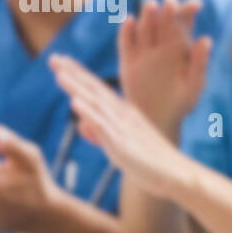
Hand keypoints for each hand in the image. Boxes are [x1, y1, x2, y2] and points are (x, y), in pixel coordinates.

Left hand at [48, 53, 194, 199]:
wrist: (178, 175)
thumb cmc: (153, 162)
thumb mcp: (121, 145)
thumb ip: (100, 133)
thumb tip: (82, 124)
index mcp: (124, 113)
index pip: (97, 90)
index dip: (79, 74)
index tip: (62, 61)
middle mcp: (124, 115)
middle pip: (95, 90)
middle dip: (73, 73)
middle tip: (53, 57)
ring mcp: (124, 127)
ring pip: (96, 103)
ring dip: (77, 87)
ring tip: (58, 72)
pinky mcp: (123, 143)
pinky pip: (103, 125)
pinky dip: (88, 112)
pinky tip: (74, 102)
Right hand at [117, 0, 210, 132]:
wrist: (157, 120)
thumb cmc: (181, 102)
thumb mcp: (194, 85)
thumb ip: (200, 63)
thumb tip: (205, 40)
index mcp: (180, 47)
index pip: (184, 23)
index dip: (188, 11)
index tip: (196, 4)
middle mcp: (162, 44)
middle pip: (164, 22)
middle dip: (167, 12)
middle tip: (171, 4)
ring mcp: (144, 51)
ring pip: (145, 28)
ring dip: (148, 16)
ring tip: (153, 6)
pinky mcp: (128, 60)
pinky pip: (126, 42)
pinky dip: (126, 31)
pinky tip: (130, 22)